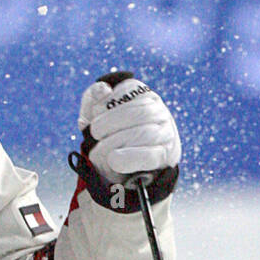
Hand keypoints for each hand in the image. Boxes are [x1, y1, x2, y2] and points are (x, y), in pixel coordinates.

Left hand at [78, 72, 179, 186]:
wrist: (121, 171)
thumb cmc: (107, 137)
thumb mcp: (94, 117)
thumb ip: (93, 98)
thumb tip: (103, 88)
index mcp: (143, 95)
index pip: (130, 89)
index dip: (107, 103)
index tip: (94, 116)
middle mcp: (159, 110)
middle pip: (139, 112)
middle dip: (109, 123)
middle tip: (94, 134)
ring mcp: (166, 133)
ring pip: (145, 133)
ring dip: (115, 143)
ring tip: (99, 151)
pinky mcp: (166, 156)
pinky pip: (149, 156)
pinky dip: (128, 158)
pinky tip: (114, 160)